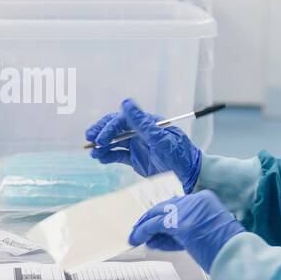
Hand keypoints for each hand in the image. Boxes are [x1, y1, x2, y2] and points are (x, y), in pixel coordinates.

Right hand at [86, 98, 202, 190]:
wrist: (191, 177)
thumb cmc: (180, 156)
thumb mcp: (161, 140)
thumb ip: (142, 123)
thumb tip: (126, 103)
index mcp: (148, 123)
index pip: (123, 120)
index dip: (109, 127)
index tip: (100, 138)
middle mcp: (141, 132)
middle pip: (116, 128)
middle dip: (102, 133)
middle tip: (89, 140)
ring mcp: (138, 145)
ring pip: (115, 142)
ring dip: (103, 146)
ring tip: (93, 153)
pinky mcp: (136, 159)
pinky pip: (119, 155)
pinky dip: (108, 156)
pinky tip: (101, 158)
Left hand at [128, 190, 243, 271]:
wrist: (237, 255)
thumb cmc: (226, 249)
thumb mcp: (206, 231)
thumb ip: (186, 229)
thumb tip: (163, 234)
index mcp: (205, 199)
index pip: (176, 206)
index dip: (162, 217)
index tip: (152, 225)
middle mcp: (196, 200)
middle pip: (165, 207)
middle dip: (150, 219)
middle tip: (138, 229)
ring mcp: (188, 210)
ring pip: (158, 214)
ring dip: (144, 227)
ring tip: (135, 236)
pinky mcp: (180, 223)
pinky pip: (155, 225)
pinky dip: (144, 231)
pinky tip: (137, 238)